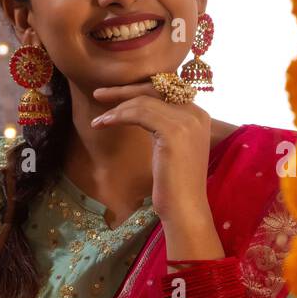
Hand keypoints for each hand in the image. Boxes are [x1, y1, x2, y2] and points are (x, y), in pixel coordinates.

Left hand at [90, 82, 213, 229]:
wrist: (185, 208)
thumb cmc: (174, 185)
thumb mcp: (169, 148)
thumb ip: (163, 126)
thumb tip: (137, 111)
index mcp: (198, 116)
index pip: (164, 91)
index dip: (137, 90)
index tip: (114, 96)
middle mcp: (196, 114)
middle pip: (154, 89)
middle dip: (124, 90)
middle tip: (99, 94)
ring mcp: (186, 121)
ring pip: (144, 101)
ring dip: (116, 108)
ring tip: (98, 121)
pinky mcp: (173, 131)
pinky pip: (139, 113)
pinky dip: (118, 116)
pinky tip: (104, 124)